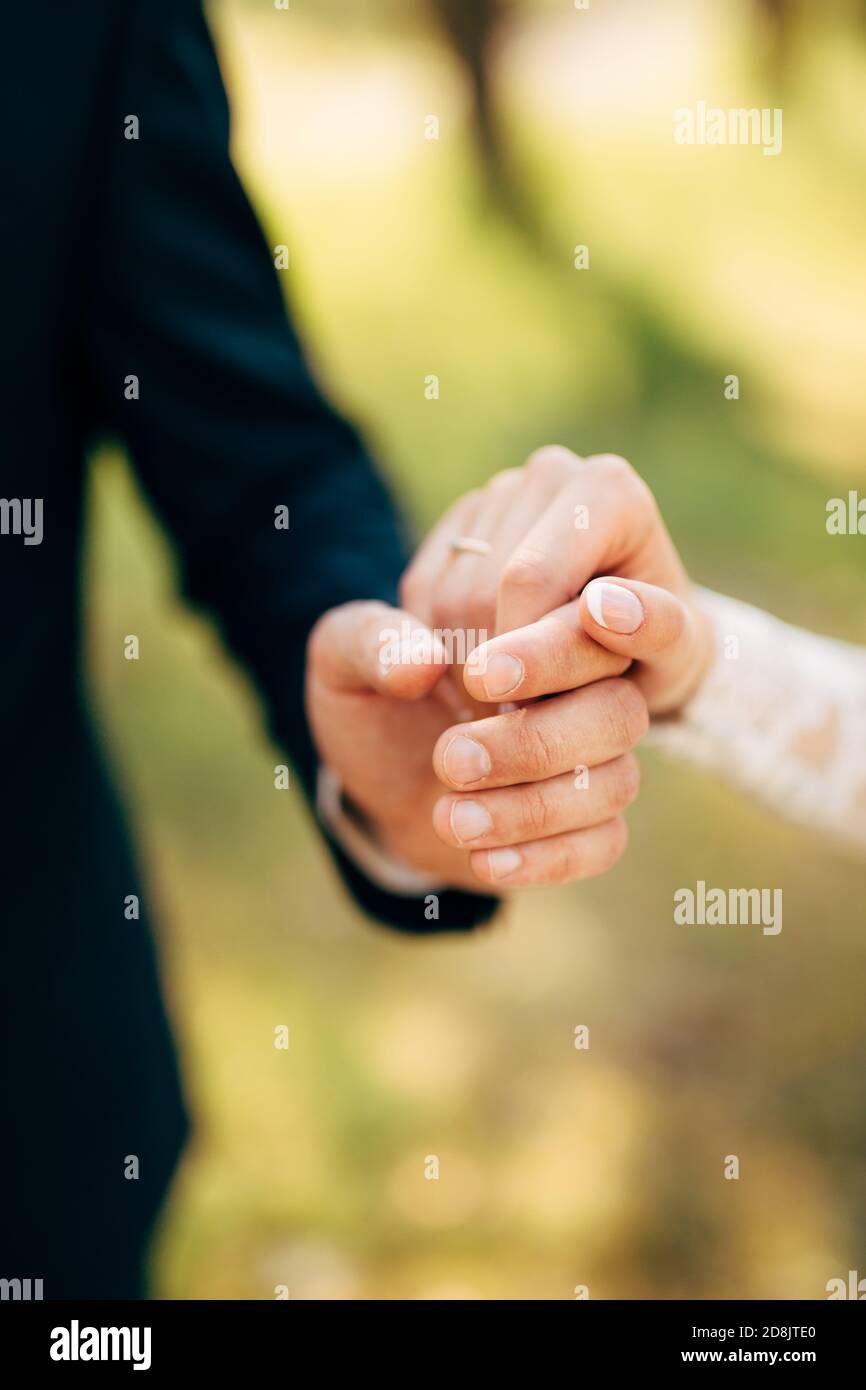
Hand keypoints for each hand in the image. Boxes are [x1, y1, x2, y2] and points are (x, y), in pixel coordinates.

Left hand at [305, 596, 646, 888]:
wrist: (378, 779)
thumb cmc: (376, 700)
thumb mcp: (345, 658)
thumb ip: (373, 642)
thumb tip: (419, 662)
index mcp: (541, 626)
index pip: (589, 624)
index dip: (549, 652)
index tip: (475, 676)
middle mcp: (587, 687)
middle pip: (617, 709)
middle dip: (533, 742)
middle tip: (451, 759)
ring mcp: (597, 758)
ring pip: (614, 783)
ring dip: (531, 808)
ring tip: (449, 817)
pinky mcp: (591, 822)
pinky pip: (605, 843)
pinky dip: (547, 858)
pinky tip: (484, 860)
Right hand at [400, 446, 714, 718]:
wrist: (633, 646)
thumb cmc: (660, 653)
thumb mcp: (673, 656)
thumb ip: (651, 632)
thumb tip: (600, 608)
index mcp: (606, 488)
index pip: (528, 579)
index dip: (521, 655)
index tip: (534, 712)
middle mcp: (549, 474)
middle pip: (483, 587)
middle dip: (496, 665)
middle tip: (519, 717)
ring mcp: (498, 494)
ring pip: (444, 596)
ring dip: (464, 665)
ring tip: (504, 701)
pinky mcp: (458, 522)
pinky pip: (420, 597)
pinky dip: (440, 651)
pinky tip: (480, 673)